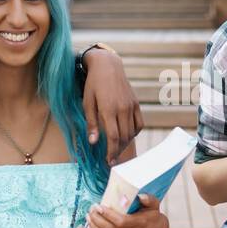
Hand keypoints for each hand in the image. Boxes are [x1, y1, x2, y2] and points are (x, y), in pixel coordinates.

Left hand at [82, 47, 142, 164]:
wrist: (108, 66)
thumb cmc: (93, 84)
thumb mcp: (87, 103)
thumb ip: (91, 123)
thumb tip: (93, 142)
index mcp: (108, 108)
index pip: (113, 136)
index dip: (111, 151)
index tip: (108, 161)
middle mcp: (122, 108)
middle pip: (124, 137)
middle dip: (118, 151)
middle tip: (112, 160)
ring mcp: (131, 106)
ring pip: (132, 132)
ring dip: (125, 144)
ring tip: (117, 149)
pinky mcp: (136, 104)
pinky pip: (139, 124)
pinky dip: (134, 133)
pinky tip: (126, 136)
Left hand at [86, 193, 167, 227]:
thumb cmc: (153, 216)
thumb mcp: (154, 205)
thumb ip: (149, 199)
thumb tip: (140, 195)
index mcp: (143, 223)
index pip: (122, 221)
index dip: (108, 215)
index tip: (98, 206)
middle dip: (98, 220)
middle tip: (91, 210)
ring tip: (89, 218)